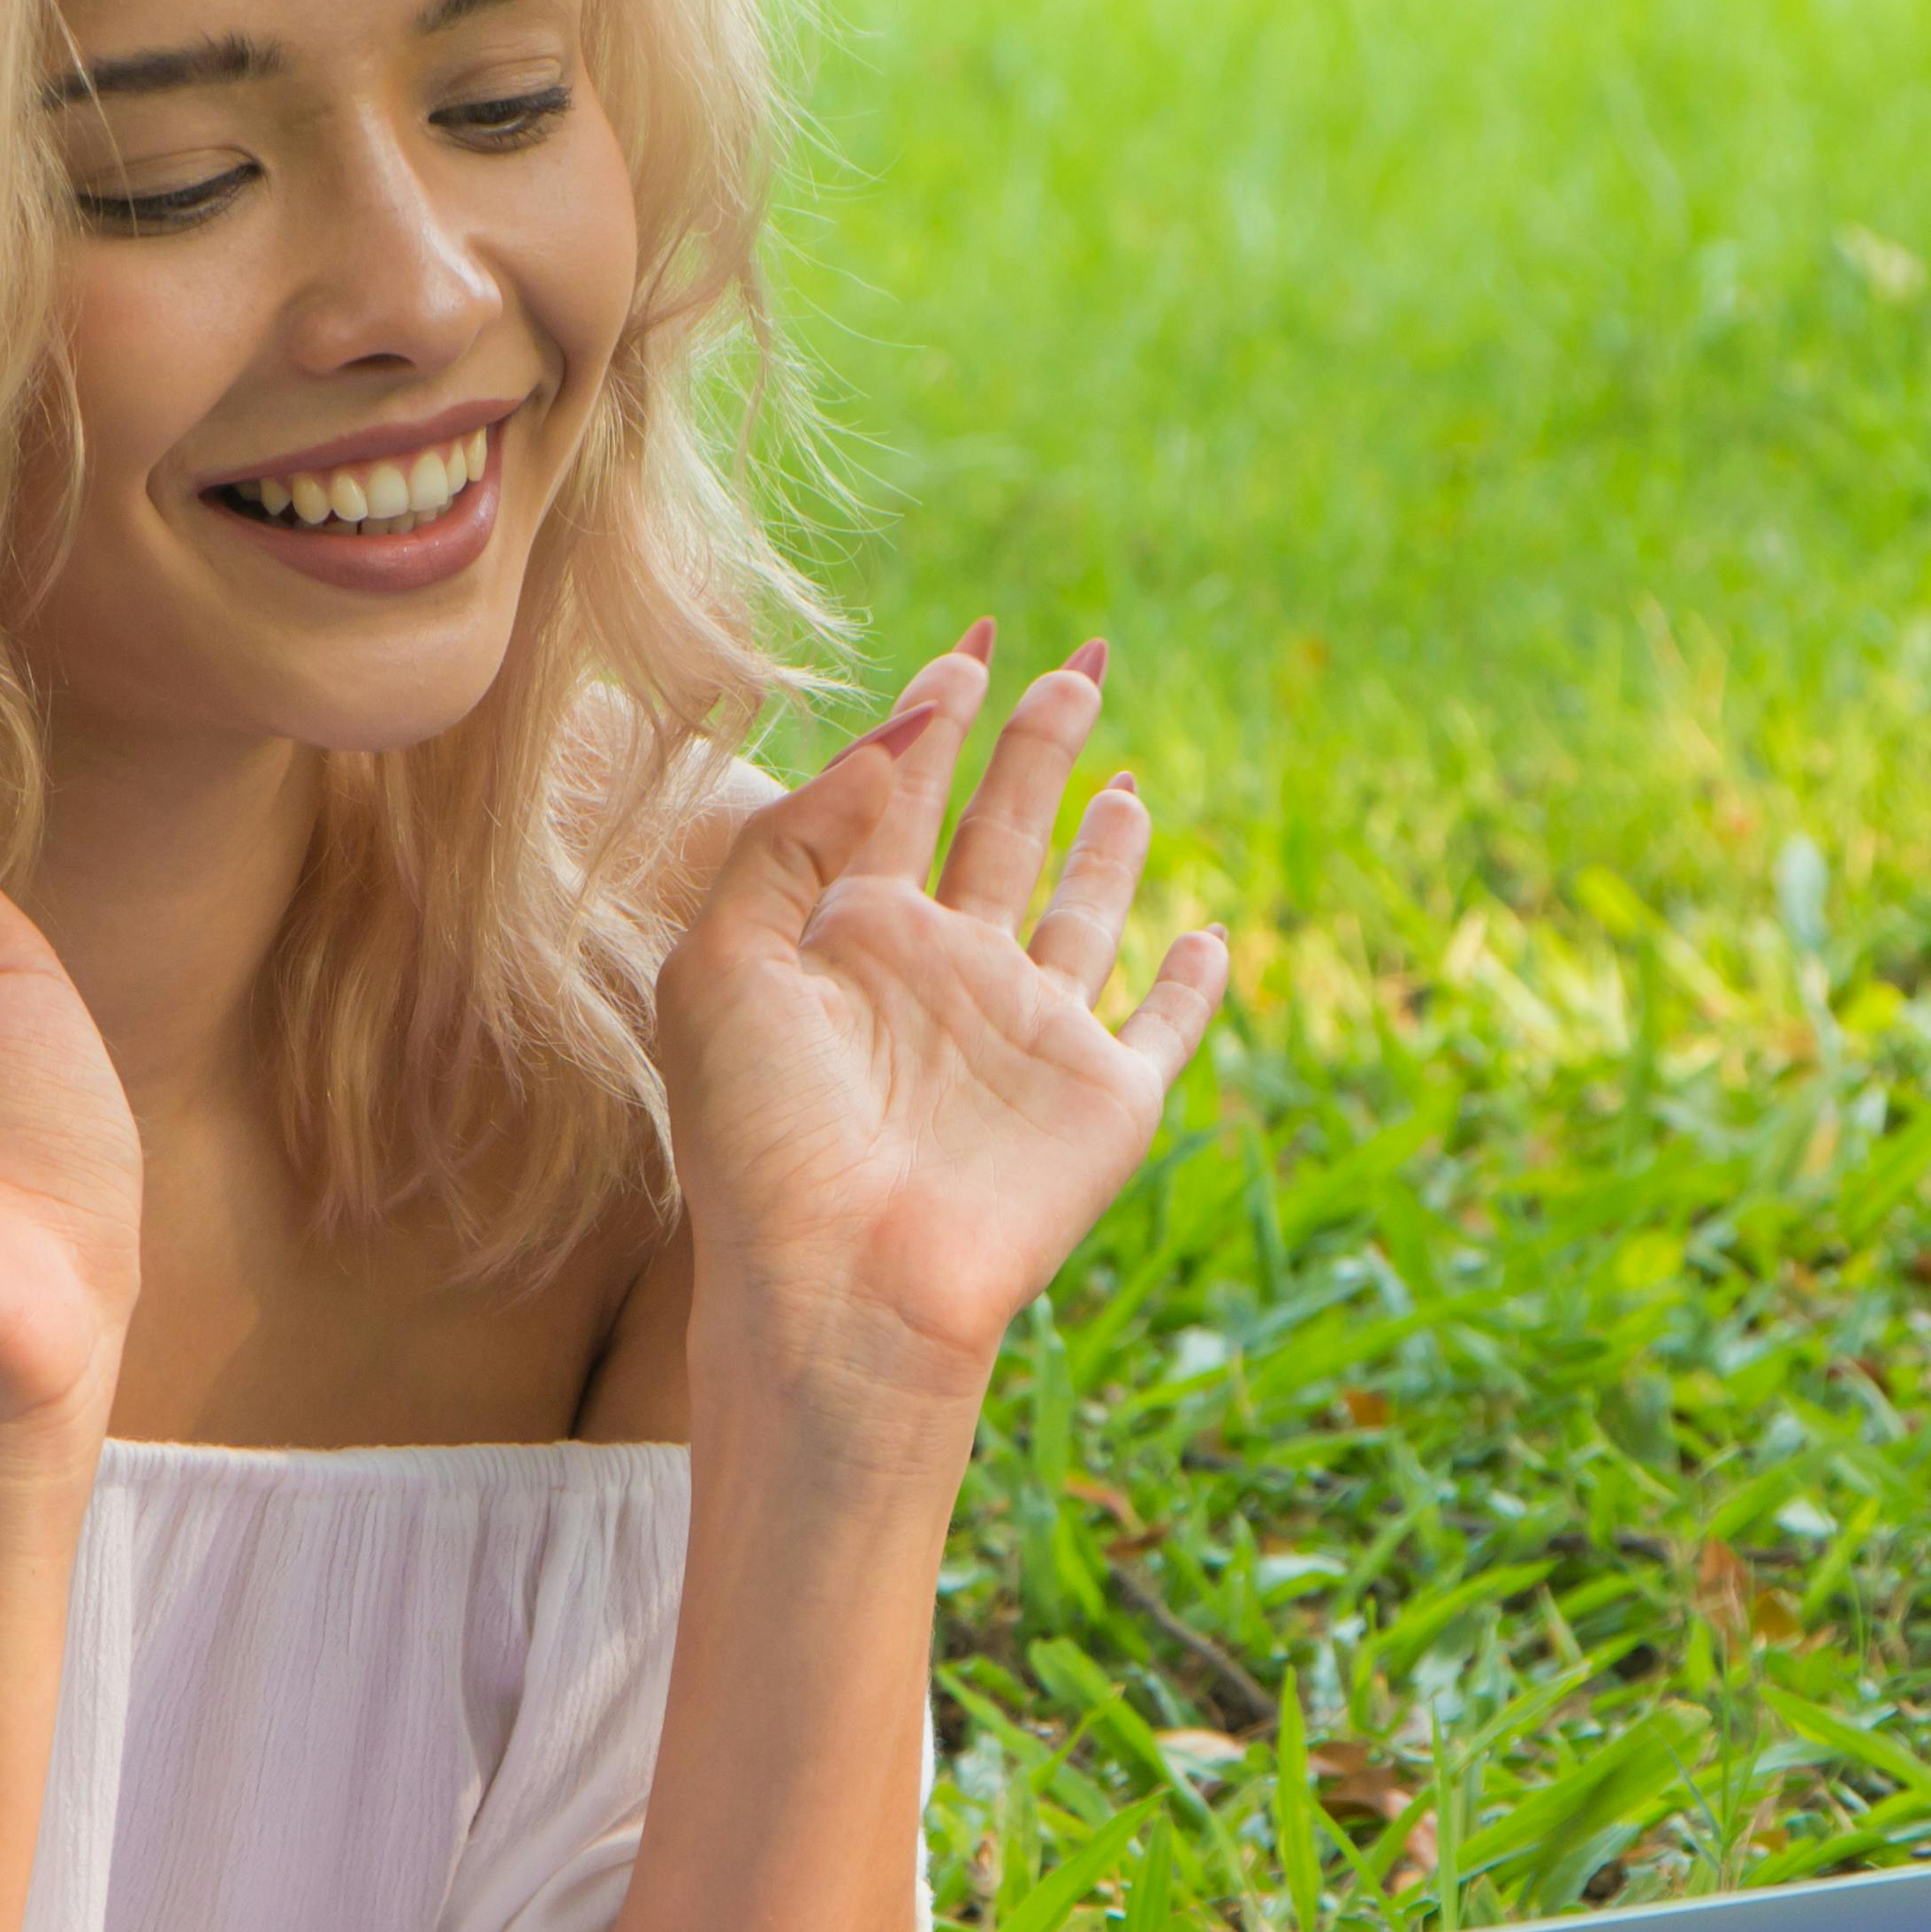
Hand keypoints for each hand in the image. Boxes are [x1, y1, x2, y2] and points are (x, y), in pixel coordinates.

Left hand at [654, 625, 1227, 1411]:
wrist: (840, 1283)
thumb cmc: (762, 1139)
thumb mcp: (723, 963)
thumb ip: (790, 839)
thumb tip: (889, 741)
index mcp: (850, 939)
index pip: (897, 799)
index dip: (932, 717)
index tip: (967, 648)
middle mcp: (944, 975)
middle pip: (1000, 828)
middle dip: (1035, 742)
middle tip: (1073, 662)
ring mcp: (1028, 1034)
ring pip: (1083, 911)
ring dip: (1107, 846)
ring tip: (1122, 781)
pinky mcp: (1104, 1097)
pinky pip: (1164, 1026)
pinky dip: (1195, 983)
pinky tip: (1207, 937)